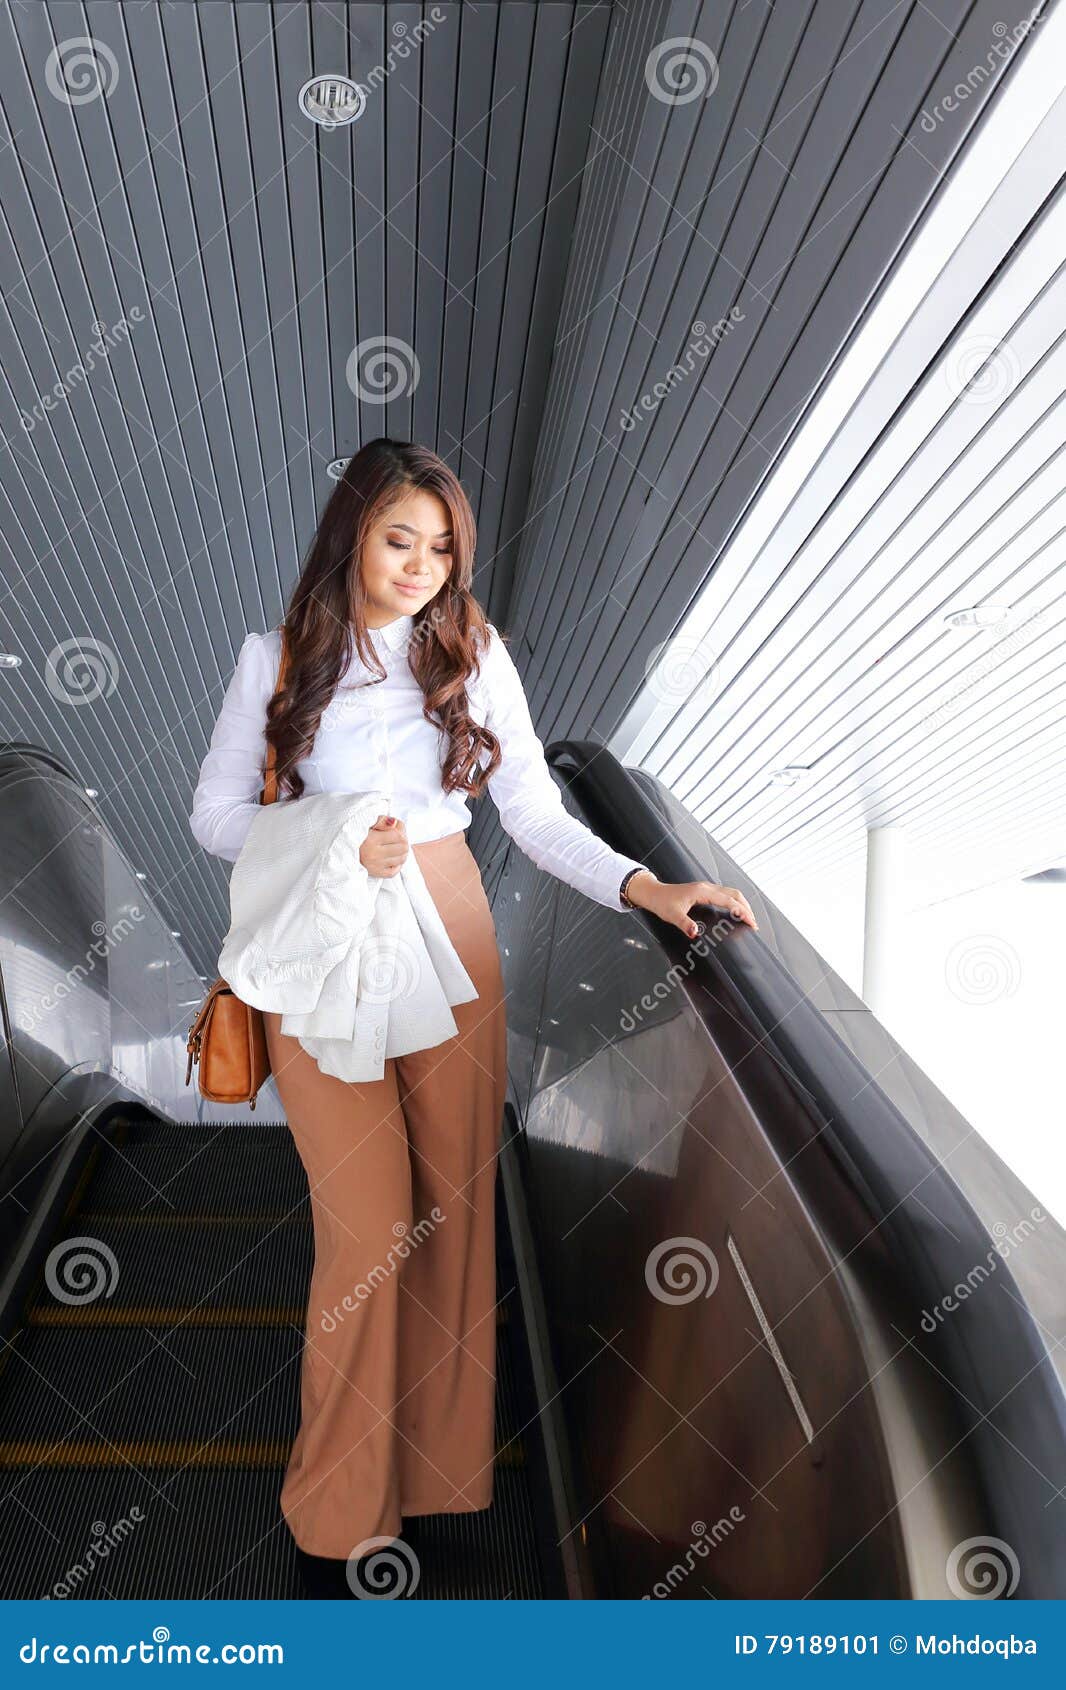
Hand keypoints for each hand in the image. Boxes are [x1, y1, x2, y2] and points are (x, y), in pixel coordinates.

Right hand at [359, 813, 409, 877]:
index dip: (401, 829)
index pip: (398, 835)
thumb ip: (382, 820)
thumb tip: (394, 822)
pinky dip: (397, 864)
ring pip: (402, 859)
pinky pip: (395, 871)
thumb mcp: (366, 822)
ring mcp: (375, 866)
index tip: (396, 826)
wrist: (341, 851)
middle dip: (403, 840)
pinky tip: (392, 857)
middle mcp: (374, 855)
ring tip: (395, 846)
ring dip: (402, 851)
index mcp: (371, 840)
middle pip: (403, 847)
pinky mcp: (376, 874)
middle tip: (396, 836)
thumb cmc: (356, 834)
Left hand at [625, 870, 758, 939]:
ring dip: (742, 904)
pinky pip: (724, 894)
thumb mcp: (672, 915)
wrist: (654, 893)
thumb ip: (684, 924)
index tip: (751, 921)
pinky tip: (735, 911)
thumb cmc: (662, 902)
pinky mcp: (704, 891)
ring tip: (748, 918)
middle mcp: (707, 887)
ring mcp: (706, 888)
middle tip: (753, 923)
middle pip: (734, 894)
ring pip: (731, 893)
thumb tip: (695, 933)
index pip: (728, 901)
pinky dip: (734, 902)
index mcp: (702, 892)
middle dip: (747, 907)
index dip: (742, 911)